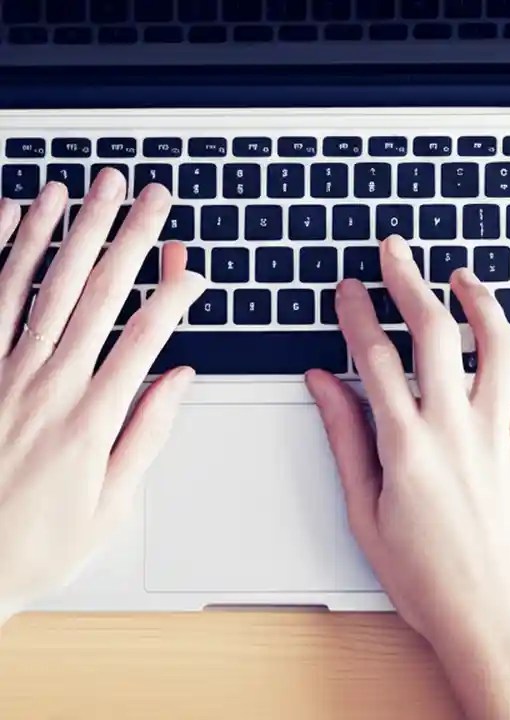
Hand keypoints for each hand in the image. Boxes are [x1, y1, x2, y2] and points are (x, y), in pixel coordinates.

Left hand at [0, 171, 203, 624]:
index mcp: (88, 419)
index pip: (143, 337)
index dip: (173, 295)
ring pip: (41, 284)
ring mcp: (2, 373)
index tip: (194, 268)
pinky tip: (16, 215)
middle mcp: (44, 385)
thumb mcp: (109, 506)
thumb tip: (177, 379)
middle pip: (96, 294)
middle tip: (151, 195)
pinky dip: (5, 253)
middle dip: (128, 236)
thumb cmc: (31, 543)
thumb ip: (146, 435)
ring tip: (90, 188)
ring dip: (69, 229)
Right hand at [305, 234, 509, 719]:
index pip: (374, 354)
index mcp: (406, 444)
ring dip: (477, 301)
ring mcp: (501, 433)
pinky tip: (504, 336)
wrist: (498, 617)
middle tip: (395, 252)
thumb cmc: (429, 579)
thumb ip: (345, 439)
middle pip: (432, 331)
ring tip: (463, 276)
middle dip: (408, 280)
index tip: (347, 287)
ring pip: (494, 344)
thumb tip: (324, 385)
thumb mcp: (366, 513)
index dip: (356, 310)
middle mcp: (456, 427)